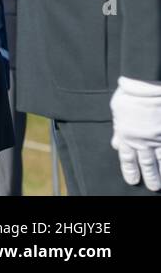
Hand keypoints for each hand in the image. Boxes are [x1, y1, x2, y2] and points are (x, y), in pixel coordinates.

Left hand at [110, 76, 160, 190]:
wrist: (144, 85)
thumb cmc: (128, 95)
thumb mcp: (117, 111)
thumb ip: (118, 130)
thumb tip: (116, 145)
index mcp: (126, 135)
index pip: (128, 158)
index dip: (130, 170)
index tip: (133, 180)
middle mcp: (142, 140)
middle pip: (146, 163)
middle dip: (149, 176)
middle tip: (152, 187)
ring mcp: (157, 138)